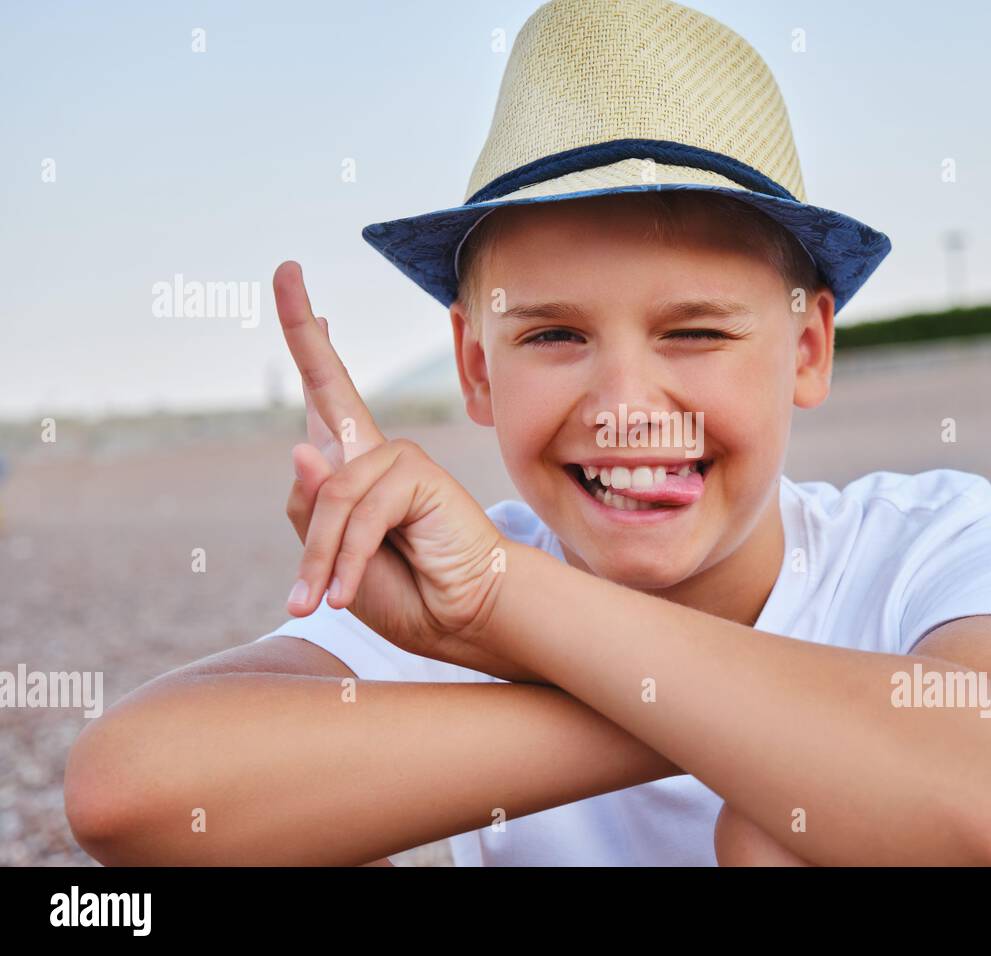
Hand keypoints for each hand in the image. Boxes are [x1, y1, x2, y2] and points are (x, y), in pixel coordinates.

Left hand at [274, 261, 544, 683]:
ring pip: (332, 495)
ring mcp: (398, 458)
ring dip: (320, 557)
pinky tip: (344, 591)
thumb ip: (313, 511)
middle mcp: (375, 453)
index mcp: (355, 468)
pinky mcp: (419, 473)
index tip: (290, 280)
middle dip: (302, 326)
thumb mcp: (331, 562)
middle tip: (284, 268)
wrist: (462, 621)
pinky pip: (361, 511)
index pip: (324, 396)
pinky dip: (346, 557)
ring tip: (320, 600)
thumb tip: (303, 447)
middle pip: (328, 385)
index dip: (308, 340)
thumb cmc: (404, 594)